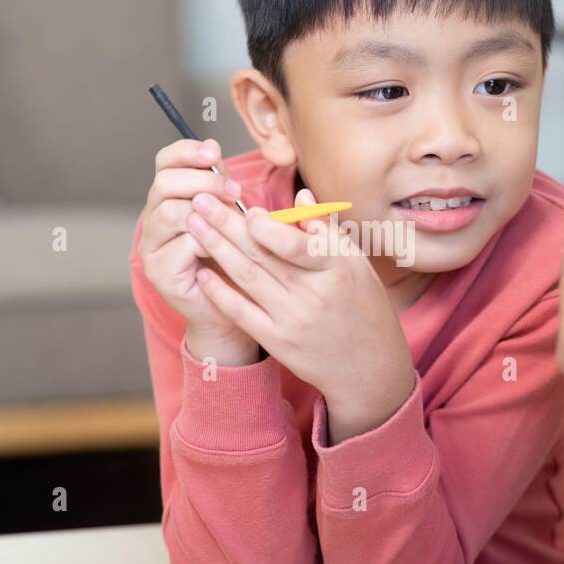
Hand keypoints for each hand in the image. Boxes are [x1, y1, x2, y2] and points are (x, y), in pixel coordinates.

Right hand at [138, 138, 256, 359]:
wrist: (233, 307)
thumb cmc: (235, 257)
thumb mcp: (232, 213)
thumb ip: (221, 185)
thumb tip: (214, 152)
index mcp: (169, 199)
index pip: (165, 162)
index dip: (187, 151)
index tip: (214, 151)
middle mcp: (153, 220)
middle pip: (164, 183)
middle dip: (203, 180)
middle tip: (233, 191)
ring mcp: (152, 247)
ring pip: (170, 212)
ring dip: (207, 213)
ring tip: (231, 223)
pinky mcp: (159, 272)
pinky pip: (182, 245)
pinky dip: (208, 243)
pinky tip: (222, 250)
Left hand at [185, 187, 416, 443]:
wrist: (370, 368)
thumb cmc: (365, 308)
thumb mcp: (359, 265)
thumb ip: (328, 230)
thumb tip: (300, 195)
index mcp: (338, 267)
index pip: (295, 242)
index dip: (265, 225)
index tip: (244, 206)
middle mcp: (314, 293)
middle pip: (262, 253)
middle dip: (226, 224)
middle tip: (200, 201)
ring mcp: (293, 319)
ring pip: (246, 277)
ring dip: (216, 249)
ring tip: (194, 225)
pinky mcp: (278, 341)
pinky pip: (242, 312)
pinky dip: (220, 292)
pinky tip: (204, 272)